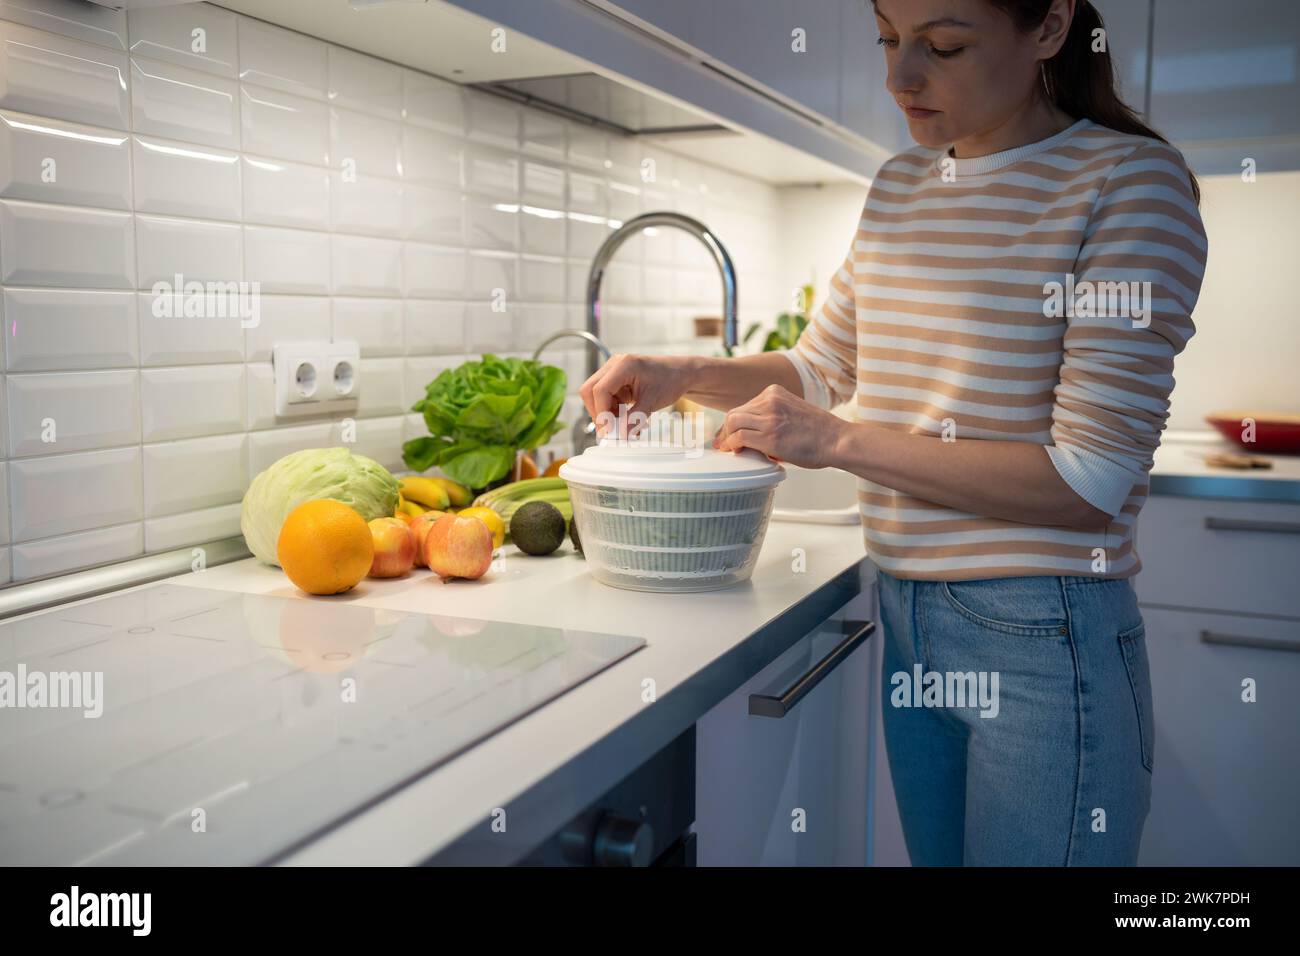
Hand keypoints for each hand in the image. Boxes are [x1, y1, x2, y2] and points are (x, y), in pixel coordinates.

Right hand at [579, 353, 694, 438]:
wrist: (681, 374)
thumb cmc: (670, 381)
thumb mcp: (652, 402)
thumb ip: (634, 419)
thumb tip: (620, 435)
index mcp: (624, 365)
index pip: (600, 390)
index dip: (601, 412)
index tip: (608, 430)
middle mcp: (615, 364)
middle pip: (590, 390)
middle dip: (598, 412)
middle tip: (610, 429)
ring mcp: (614, 371)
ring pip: (596, 395)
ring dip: (606, 412)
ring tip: (623, 424)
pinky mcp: (616, 379)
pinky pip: (606, 397)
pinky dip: (612, 410)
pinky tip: (626, 417)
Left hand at [712, 384, 846, 468]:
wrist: (837, 440)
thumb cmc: (819, 433)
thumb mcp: (793, 412)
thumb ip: (772, 418)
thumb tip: (752, 437)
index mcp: (775, 392)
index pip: (744, 406)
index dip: (733, 422)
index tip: (728, 435)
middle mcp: (770, 400)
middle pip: (734, 413)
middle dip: (725, 431)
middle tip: (722, 445)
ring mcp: (769, 417)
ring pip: (733, 423)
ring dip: (727, 439)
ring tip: (729, 451)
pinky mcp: (770, 436)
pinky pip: (739, 437)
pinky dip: (733, 445)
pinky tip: (736, 452)